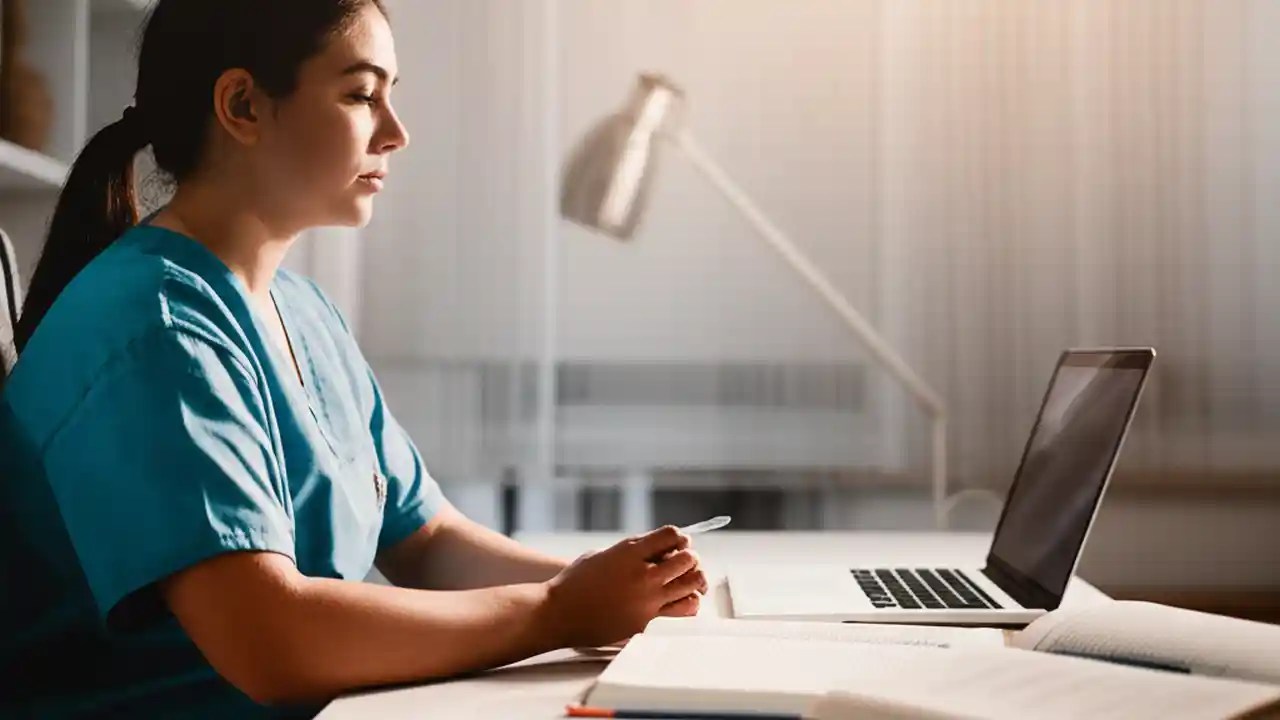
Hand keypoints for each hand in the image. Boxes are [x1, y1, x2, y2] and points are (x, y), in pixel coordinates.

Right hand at [542, 525, 707, 648]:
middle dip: (689, 558)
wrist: (558, 613)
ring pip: (691, 586)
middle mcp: (643, 575)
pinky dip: (685, 602)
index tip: (677, 542)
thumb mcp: (604, 554)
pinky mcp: (647, 622)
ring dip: (693, 579)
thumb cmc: (576, 581)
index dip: (678, 538)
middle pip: (688, 560)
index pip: (672, 536)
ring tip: (687, 579)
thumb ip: (632, 551)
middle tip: (684, 561)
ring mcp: (647, 601)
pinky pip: (681, 610)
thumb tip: (658, 550)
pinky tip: (679, 599)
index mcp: (630, 552)